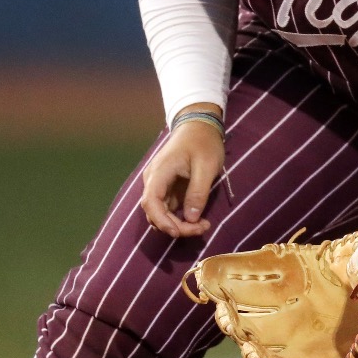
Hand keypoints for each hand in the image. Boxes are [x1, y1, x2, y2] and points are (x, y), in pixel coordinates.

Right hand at [140, 104, 225, 237]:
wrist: (199, 125)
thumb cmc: (203, 142)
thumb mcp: (206, 166)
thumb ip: (198, 192)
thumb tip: (191, 219)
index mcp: (160, 172)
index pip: (151, 202)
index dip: (161, 221)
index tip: (178, 232)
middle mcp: (153, 180)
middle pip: (155, 212)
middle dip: (175, 226)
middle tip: (202, 228)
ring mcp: (158, 184)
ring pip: (160, 213)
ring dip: (177, 224)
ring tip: (202, 225)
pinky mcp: (166, 188)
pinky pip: (167, 208)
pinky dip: (179, 217)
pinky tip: (197, 219)